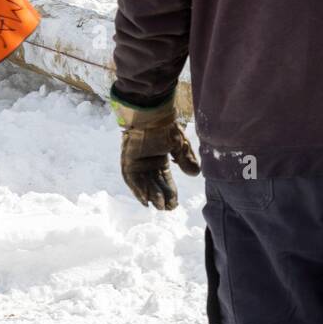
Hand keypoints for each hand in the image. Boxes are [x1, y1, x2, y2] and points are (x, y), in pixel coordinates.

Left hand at [112, 93, 199, 210]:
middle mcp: (148, 163)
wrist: (150, 114)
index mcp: (160, 159)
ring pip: (143, 184)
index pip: (166, 181)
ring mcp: (137, 162)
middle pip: (154, 185)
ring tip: (158, 206)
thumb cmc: (165, 127)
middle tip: (166, 208)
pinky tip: (144, 199)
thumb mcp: (180, 145)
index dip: (170, 193)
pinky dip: (137, 189)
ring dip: (150, 195)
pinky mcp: (127, 160)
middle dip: (160, 197)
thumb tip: (195, 174)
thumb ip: (186, 159)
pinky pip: (131, 179)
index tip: (175, 205)